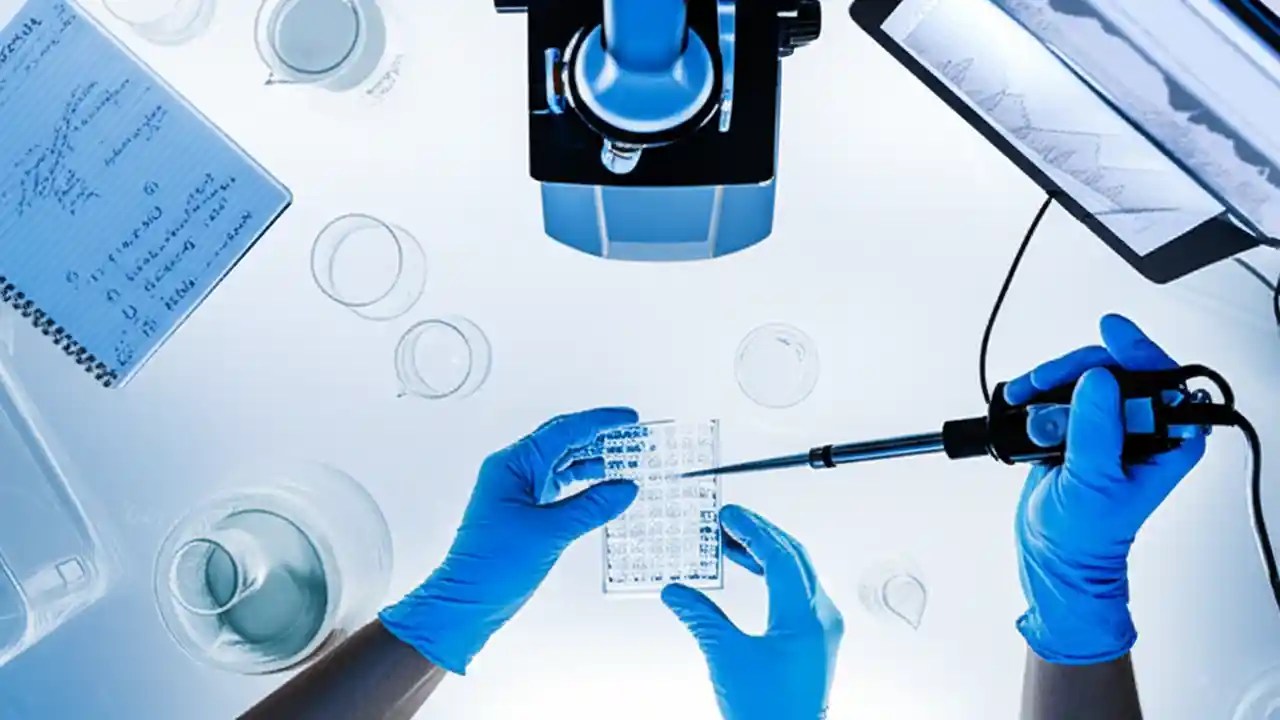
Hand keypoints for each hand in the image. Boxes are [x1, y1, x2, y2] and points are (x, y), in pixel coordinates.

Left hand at [379, 408, 639, 673]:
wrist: (467, 603)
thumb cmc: (493, 566)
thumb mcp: (551, 532)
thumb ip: (592, 507)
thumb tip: (625, 488)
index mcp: (512, 465)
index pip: (563, 431)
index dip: (599, 422)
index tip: (628, 418)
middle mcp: (512, 472)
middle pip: (563, 443)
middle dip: (599, 437)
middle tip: (634, 435)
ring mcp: (517, 491)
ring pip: (561, 464)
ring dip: (593, 461)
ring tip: (626, 459)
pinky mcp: (523, 511)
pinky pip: (558, 487)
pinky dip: (583, 485)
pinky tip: (604, 488)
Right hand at [662, 505, 843, 719]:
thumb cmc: (769, 715)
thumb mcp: (725, 657)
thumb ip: (700, 617)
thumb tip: (677, 592)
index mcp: (804, 617)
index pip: (780, 555)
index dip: (752, 528)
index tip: (730, 514)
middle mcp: (821, 618)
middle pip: (793, 557)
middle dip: (760, 533)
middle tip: (730, 520)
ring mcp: (822, 630)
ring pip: (797, 573)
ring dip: (765, 553)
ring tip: (732, 542)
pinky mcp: (816, 642)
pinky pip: (798, 593)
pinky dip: (773, 576)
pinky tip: (751, 573)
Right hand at [1008, 314, 1204, 664]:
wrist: (1052, 555)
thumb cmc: (1086, 536)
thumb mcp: (1094, 483)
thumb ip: (1098, 430)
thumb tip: (1099, 381)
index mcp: (1169, 440)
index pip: (1161, 377)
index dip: (1135, 352)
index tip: (1111, 334)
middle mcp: (1145, 428)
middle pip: (1116, 368)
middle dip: (1075, 369)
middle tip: (1044, 383)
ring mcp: (1108, 426)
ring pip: (1084, 375)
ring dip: (1050, 380)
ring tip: (1027, 401)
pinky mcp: (1078, 426)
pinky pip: (1060, 391)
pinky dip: (1037, 392)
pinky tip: (1023, 405)